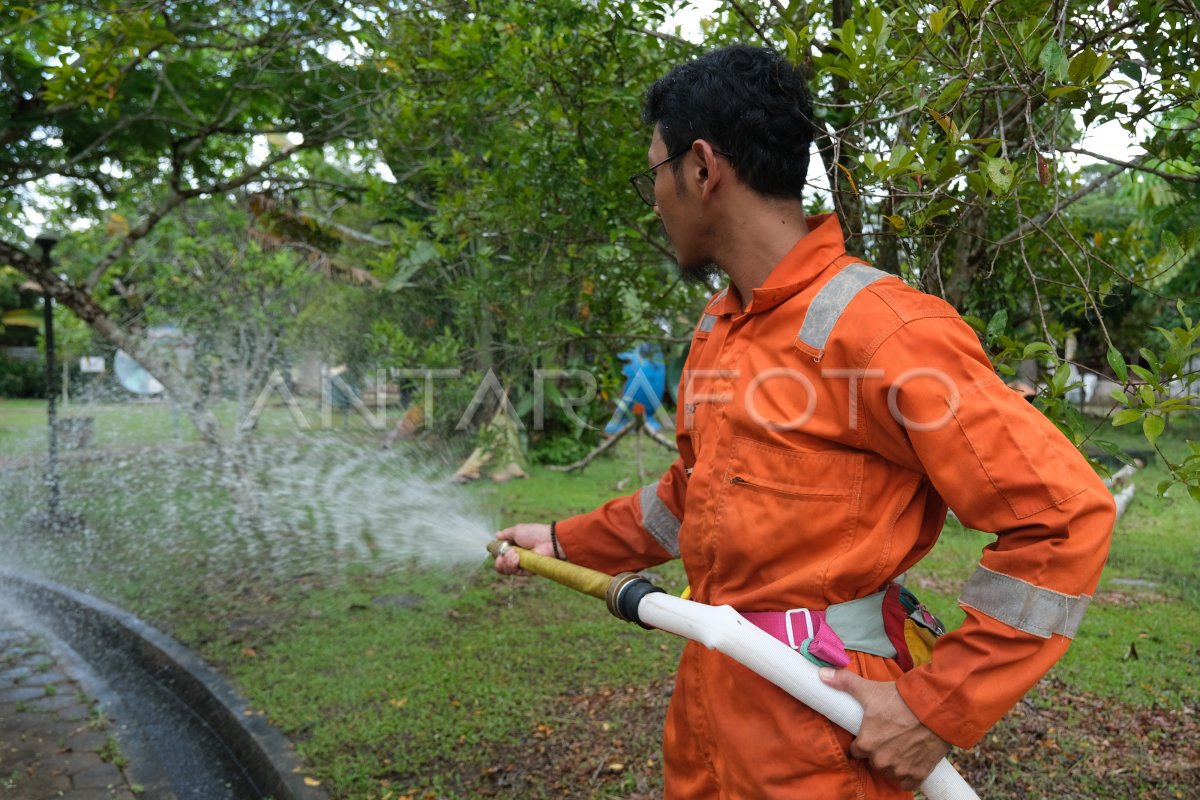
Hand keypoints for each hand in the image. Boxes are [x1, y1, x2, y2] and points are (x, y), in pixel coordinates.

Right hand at [492, 523, 556, 574]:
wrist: (549, 541)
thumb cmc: (534, 533)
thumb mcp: (517, 530)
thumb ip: (506, 534)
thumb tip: (496, 535)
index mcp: (514, 546)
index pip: (500, 555)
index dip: (496, 554)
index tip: (496, 549)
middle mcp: (516, 557)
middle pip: (501, 566)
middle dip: (499, 562)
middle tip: (502, 556)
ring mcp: (522, 564)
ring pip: (506, 570)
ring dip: (506, 562)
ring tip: (514, 554)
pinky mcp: (527, 571)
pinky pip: (515, 572)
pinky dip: (512, 565)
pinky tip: (516, 557)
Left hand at [819, 668, 950, 789]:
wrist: (935, 707)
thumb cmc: (900, 699)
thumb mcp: (869, 689)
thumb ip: (844, 682)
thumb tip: (822, 674)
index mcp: (865, 744)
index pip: (857, 750)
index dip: (864, 741)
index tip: (872, 732)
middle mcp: (881, 760)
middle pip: (874, 760)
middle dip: (879, 751)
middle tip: (889, 736)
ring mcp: (900, 769)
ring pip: (890, 771)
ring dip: (893, 762)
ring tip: (901, 745)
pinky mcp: (918, 773)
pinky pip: (907, 782)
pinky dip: (909, 774)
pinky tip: (911, 759)